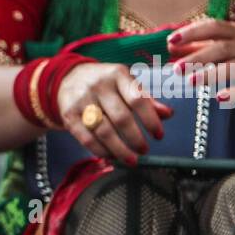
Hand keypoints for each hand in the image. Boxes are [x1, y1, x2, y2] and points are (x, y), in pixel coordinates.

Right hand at [56, 61, 173, 165]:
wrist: (67, 79)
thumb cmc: (104, 83)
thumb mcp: (125, 83)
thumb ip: (146, 98)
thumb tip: (168, 114)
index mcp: (117, 74)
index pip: (138, 99)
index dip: (150, 120)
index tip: (159, 135)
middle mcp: (99, 86)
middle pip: (121, 118)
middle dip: (136, 138)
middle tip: (144, 150)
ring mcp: (82, 101)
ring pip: (104, 132)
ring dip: (120, 150)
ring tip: (132, 160)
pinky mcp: (69, 116)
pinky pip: (87, 139)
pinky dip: (101, 151)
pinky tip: (112, 157)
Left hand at [167, 17, 234, 105]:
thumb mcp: (229, 45)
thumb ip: (201, 45)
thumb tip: (171, 48)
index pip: (213, 27)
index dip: (192, 32)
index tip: (171, 41)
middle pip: (220, 48)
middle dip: (196, 58)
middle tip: (176, 69)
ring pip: (233, 68)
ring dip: (211, 75)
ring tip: (190, 82)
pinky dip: (234, 94)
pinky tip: (218, 98)